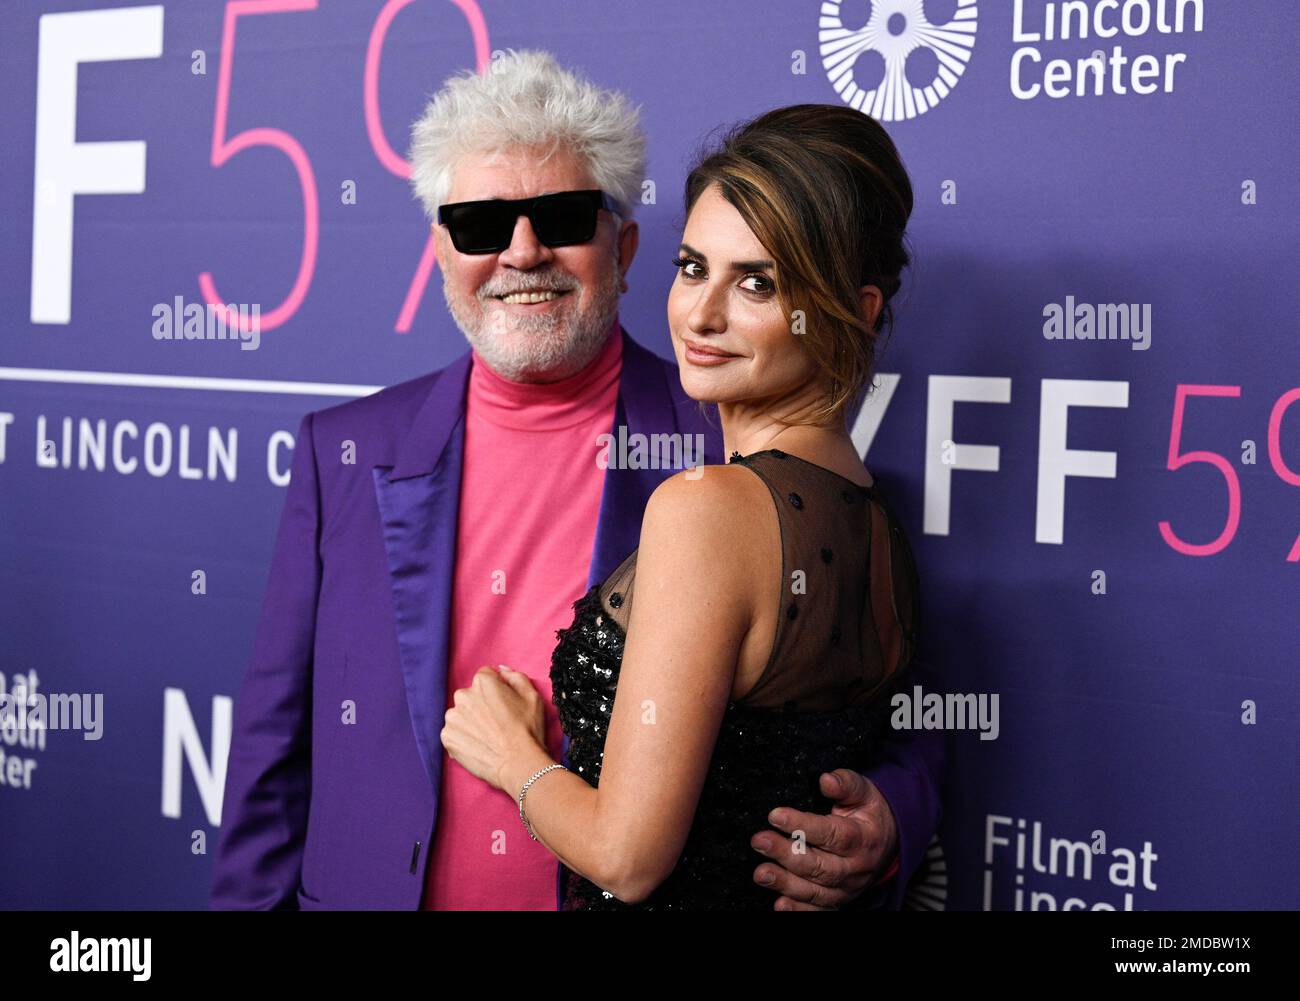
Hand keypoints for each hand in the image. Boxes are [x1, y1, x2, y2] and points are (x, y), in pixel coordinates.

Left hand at [440, 665, 546, 792]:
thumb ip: (515, 676)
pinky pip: (453, 733)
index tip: (503, 705)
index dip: (496, 690)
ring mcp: (453, 717)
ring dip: (470, 722)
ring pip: (461, 714)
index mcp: (483, 682)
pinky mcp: (447, 737)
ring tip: (488, 737)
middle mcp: (463, 696)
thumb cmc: (528, 730)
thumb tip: (501, 670)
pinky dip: (463, 738)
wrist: (518, 763)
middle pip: (471, 695)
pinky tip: (479, 746)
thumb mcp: (532, 696)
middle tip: (496, 723)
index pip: (485, 677)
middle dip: (481, 705)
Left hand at [750, 769, 898, 910]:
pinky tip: (779, 905)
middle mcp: (854, 868)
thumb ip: (845, 784)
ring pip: (814, 891)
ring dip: (785, 883)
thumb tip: (826, 779)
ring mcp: (845, 888)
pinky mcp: (836, 901)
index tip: (775, 815)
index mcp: (862, 838)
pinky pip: (817, 910)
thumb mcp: (864, 792)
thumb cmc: (869, 813)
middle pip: (819, 865)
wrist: (888, 842)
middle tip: (759, 841)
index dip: (802, 825)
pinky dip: (798, 910)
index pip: (832, 834)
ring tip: (761, 873)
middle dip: (786, 854)